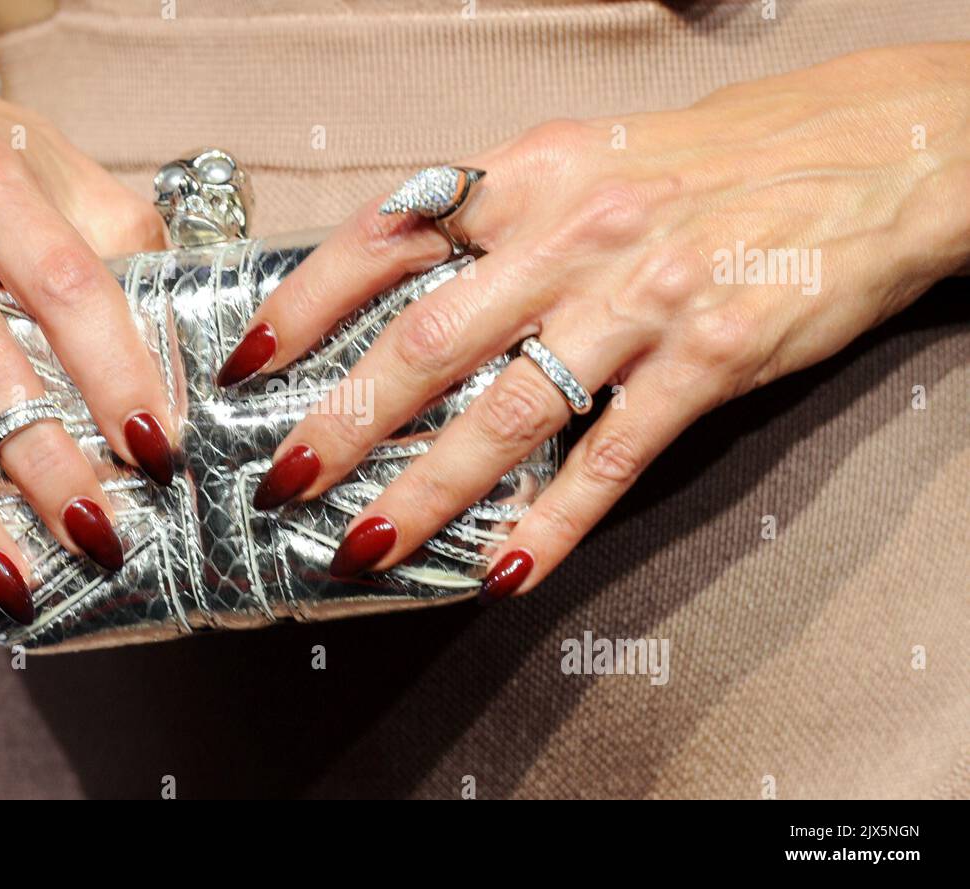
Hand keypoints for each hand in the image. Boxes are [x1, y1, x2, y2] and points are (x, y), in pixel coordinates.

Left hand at [222, 43, 969, 599]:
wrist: (859, 154)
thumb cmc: (701, 163)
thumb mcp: (578, 163)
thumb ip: (488, 225)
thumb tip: (390, 298)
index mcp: (527, 176)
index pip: (385, 238)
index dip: (304, 305)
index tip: (245, 363)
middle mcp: (573, 234)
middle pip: (428, 342)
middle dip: (344, 423)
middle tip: (284, 481)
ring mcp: (644, 298)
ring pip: (510, 412)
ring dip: (429, 490)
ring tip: (368, 545)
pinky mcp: (710, 357)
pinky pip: (613, 456)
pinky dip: (554, 520)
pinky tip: (506, 566)